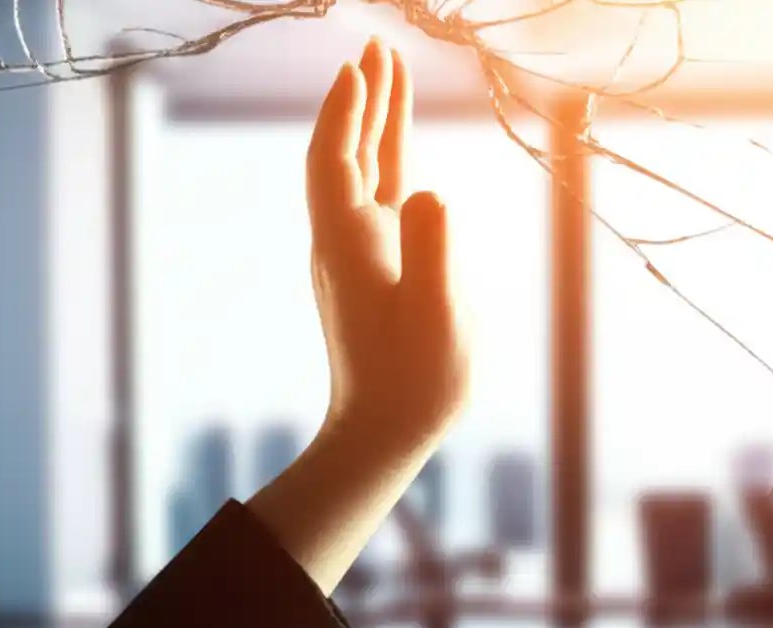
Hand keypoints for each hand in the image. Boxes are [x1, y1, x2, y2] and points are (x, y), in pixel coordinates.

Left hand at [306, 39, 469, 452]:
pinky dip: (386, 162)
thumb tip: (432, 192)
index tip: (358, 65)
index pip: (336, 161)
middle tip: (377, 48)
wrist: (385, 432)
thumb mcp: (436, 318)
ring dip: (373, 124)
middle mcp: (344, 241)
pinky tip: (403, 150)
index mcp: (350, 244)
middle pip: (345, 155)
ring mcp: (356, 254)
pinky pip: (376, 199)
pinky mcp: (373, 268)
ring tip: (390, 76)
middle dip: (360, 100)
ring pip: (361, 174)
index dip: (345, 111)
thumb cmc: (415, 381)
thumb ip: (433, 253)